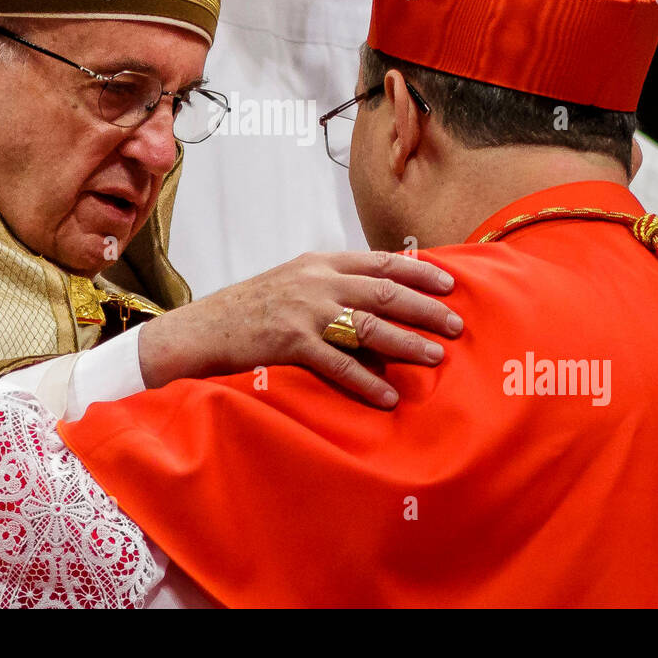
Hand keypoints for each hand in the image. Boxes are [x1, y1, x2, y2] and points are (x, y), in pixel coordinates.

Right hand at [137, 250, 461, 408]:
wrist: (203, 327)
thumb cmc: (252, 307)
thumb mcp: (295, 281)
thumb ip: (334, 285)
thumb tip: (381, 302)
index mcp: (321, 262)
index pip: (381, 261)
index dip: (419, 270)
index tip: (450, 283)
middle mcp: (317, 281)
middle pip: (384, 291)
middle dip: (424, 308)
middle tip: (455, 324)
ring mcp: (304, 312)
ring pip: (368, 325)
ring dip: (406, 343)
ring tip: (435, 357)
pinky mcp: (290, 343)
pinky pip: (337, 364)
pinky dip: (366, 381)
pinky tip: (388, 396)